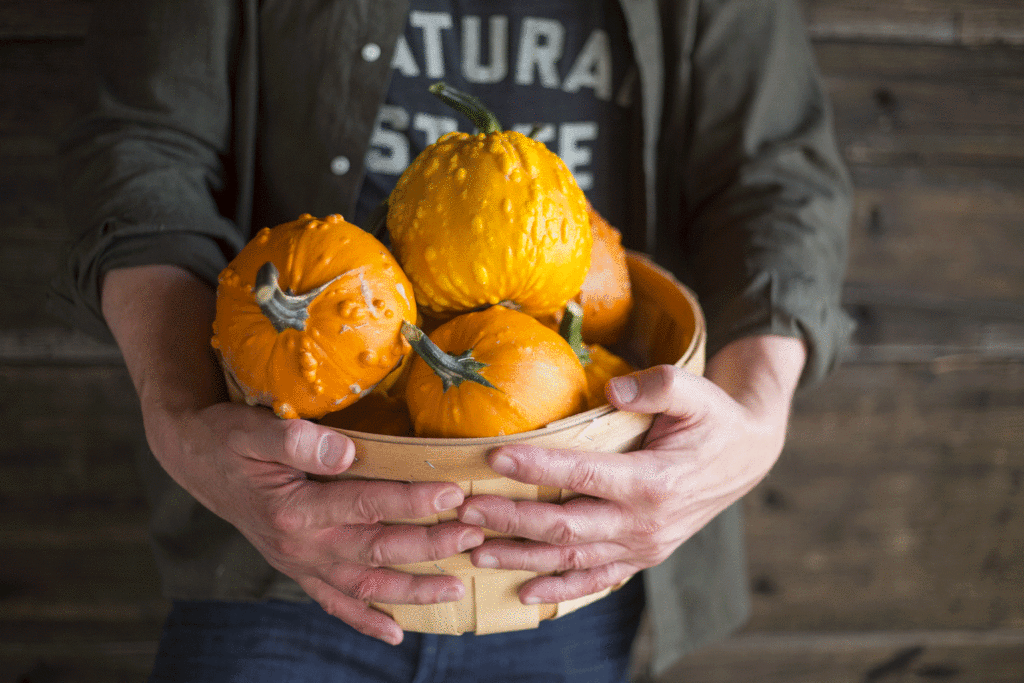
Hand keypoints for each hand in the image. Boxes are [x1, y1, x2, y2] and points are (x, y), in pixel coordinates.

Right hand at [146, 401, 484, 644]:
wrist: (193, 460)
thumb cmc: (226, 439)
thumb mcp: (254, 430)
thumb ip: (298, 441)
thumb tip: (347, 451)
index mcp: (294, 509)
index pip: (366, 505)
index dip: (411, 500)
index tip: (453, 491)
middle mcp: (301, 545)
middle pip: (376, 549)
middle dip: (429, 545)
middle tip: (474, 534)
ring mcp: (301, 563)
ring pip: (365, 584)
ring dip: (412, 590)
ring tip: (458, 589)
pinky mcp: (298, 568)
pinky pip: (335, 603)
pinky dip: (365, 619)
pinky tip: (395, 633)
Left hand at [456, 335, 805, 604]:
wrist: (746, 459)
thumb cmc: (713, 420)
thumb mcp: (695, 391)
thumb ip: (657, 385)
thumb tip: (612, 390)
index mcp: (653, 480)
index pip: (582, 475)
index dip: (536, 468)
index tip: (494, 457)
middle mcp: (645, 522)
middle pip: (565, 527)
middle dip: (510, 519)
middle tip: (464, 510)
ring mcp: (643, 546)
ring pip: (571, 558)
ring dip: (521, 557)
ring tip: (474, 551)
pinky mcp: (642, 557)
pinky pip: (597, 580)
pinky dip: (560, 590)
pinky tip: (524, 594)